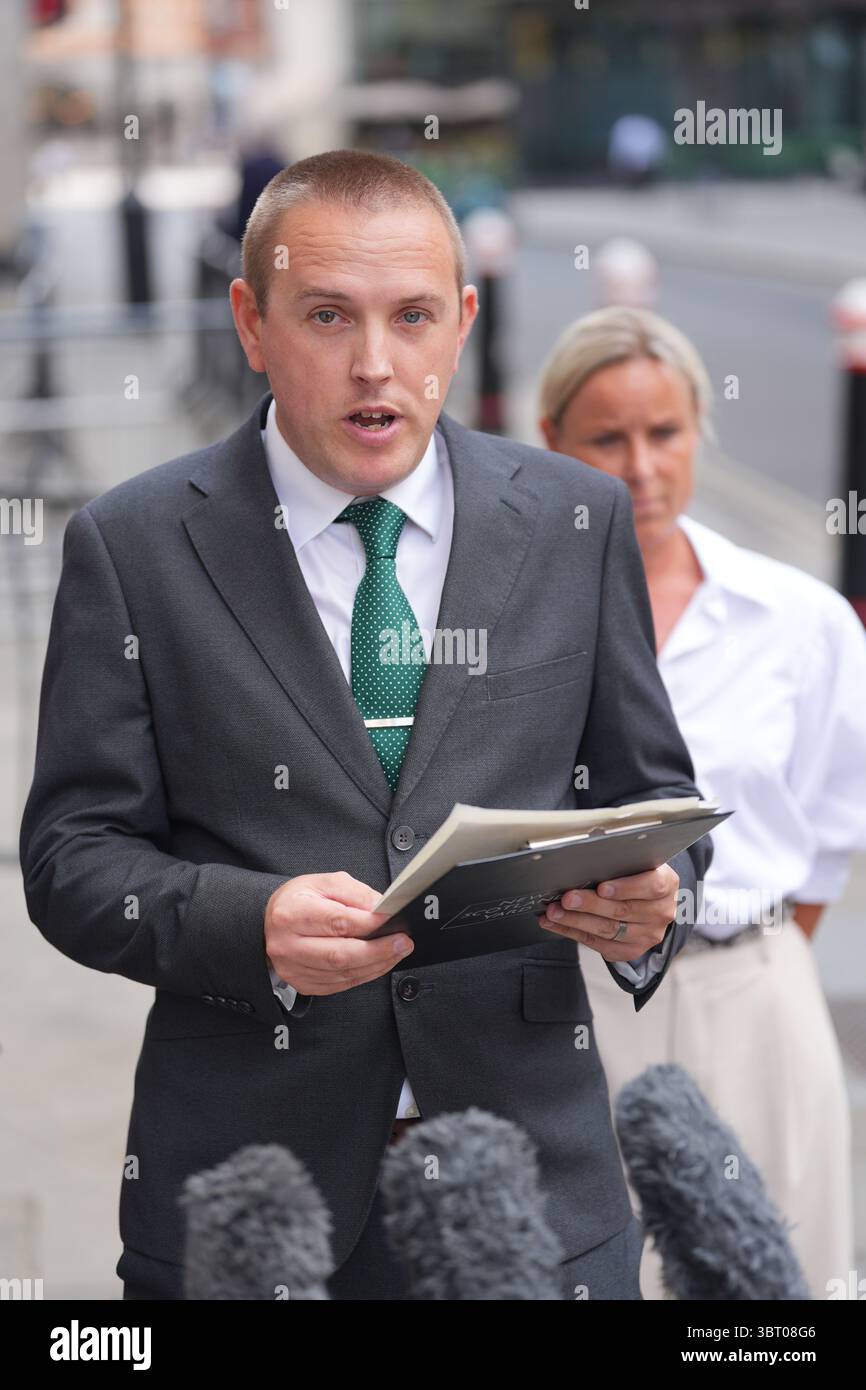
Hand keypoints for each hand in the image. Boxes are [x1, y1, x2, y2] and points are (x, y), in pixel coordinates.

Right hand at [264, 871, 413, 995]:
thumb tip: (381, 909)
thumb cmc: (298, 900)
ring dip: (376, 964)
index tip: (392, 920)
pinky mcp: (302, 983)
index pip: (337, 922)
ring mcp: (293, 968)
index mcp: (291, 913)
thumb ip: (355, 893)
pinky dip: (364, 975)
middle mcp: (288, 944)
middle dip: (378, 950)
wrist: (271, 921)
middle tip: (402, 942)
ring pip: (342, 973)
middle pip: (340, 954)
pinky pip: (340, 984)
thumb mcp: (324, 883)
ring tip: (396, 952)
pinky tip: (378, 963)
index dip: (369, 923)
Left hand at [538, 864, 678, 962]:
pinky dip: (573, 933)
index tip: (602, 887)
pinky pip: (598, 944)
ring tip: (553, 912)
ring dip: (576, 921)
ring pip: (608, 930)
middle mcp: (661, 912)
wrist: (650, 905)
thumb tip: (586, 859)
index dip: (626, 887)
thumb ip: (620, 862)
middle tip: (566, 898)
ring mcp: (648, 935)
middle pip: (622, 910)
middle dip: (590, 904)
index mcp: (666, 885)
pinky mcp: (631, 950)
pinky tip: (556, 924)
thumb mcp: (637, 864)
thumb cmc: (637, 877)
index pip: (652, 886)